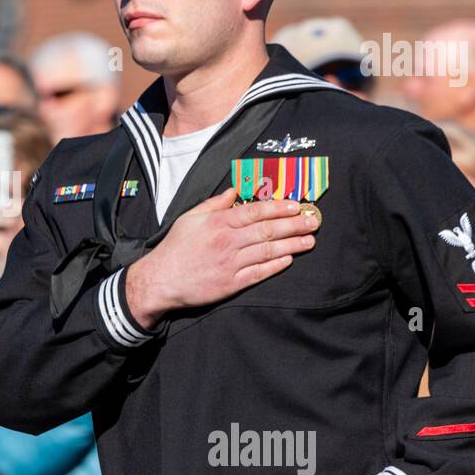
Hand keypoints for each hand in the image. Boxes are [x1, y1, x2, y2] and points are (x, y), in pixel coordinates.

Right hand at [125, 188, 318, 328]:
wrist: (161, 280)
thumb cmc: (174, 248)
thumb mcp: (190, 218)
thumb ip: (214, 204)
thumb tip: (234, 190)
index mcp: (219, 223)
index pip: (255, 211)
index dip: (279, 208)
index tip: (296, 205)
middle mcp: (228, 242)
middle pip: (268, 230)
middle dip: (294, 225)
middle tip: (313, 221)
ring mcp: (231, 264)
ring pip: (268, 251)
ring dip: (292, 245)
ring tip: (310, 240)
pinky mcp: (232, 283)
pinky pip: (259, 273)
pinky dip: (275, 266)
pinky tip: (289, 260)